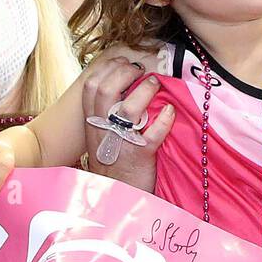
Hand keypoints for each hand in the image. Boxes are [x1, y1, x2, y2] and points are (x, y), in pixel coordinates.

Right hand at [83, 55, 174, 193]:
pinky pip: (152, 134)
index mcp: (92, 124)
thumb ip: (106, 116)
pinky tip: (170, 111)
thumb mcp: (101, 139)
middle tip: (140, 70)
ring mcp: (121, 143)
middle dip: (124, 72)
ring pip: (127, 109)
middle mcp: (103, 131)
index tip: (122, 61)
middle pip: (105, 90)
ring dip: (144, 91)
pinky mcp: (140, 156)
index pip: (90, 86)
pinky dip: (164, 120)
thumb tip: (123, 89)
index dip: (107, 68)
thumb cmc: (113, 166)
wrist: (115, 200)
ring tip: (155, 84)